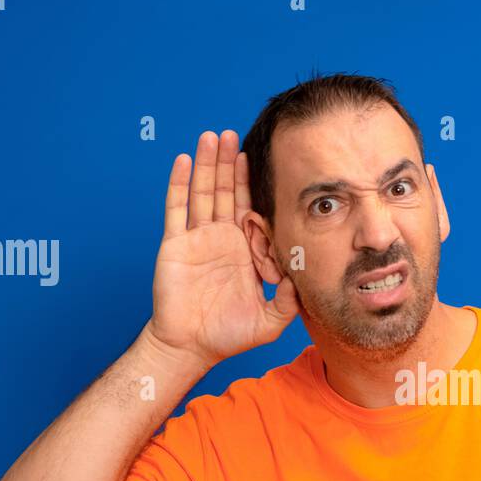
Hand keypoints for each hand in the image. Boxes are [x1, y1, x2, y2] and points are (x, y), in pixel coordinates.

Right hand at [145, 130, 298, 367]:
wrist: (191, 347)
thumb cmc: (228, 335)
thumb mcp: (270, 320)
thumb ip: (290, 300)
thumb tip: (306, 275)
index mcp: (244, 251)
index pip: (252, 211)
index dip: (256, 187)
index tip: (265, 160)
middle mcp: (221, 239)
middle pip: (227, 192)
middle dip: (232, 164)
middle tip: (236, 133)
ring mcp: (197, 239)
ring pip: (203, 192)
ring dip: (208, 164)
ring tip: (213, 135)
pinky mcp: (174, 244)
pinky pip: (176, 209)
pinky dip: (179, 183)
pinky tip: (185, 160)